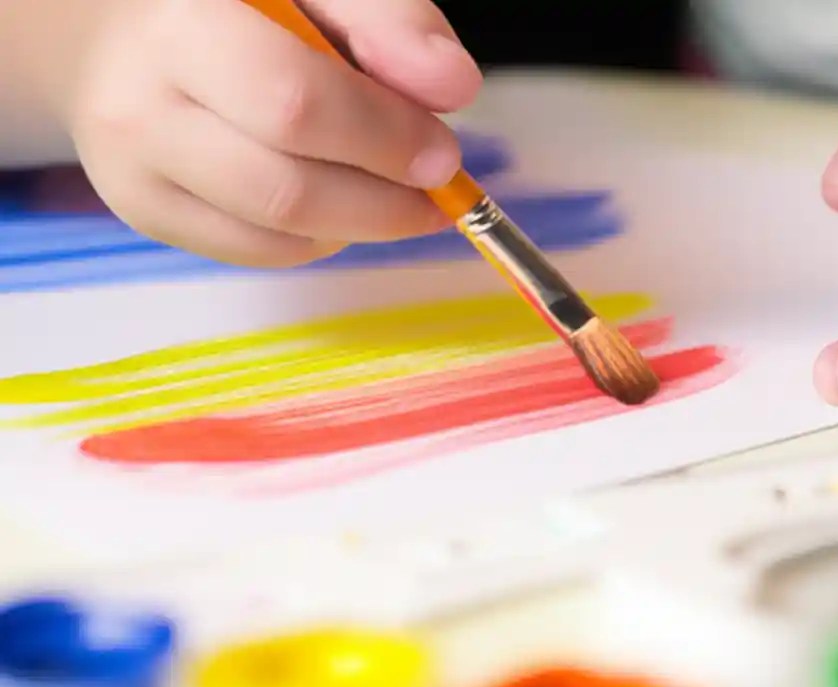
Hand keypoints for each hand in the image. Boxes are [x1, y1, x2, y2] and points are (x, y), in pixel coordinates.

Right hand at [59, 0, 480, 266]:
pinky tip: (343, 196)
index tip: (443, 152)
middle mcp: (138, 106)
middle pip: (287, 189)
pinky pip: (258, 251)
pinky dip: (323, 235)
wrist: (121, 24)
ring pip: (277, 233)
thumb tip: (454, 87)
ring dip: (364, 223)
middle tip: (437, 182)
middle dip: (385, 198)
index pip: (296, 105)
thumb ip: (387, 19)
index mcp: (180, 23)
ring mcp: (132, 170)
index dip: (384, 138)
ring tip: (399, 189)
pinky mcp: (145, 213)